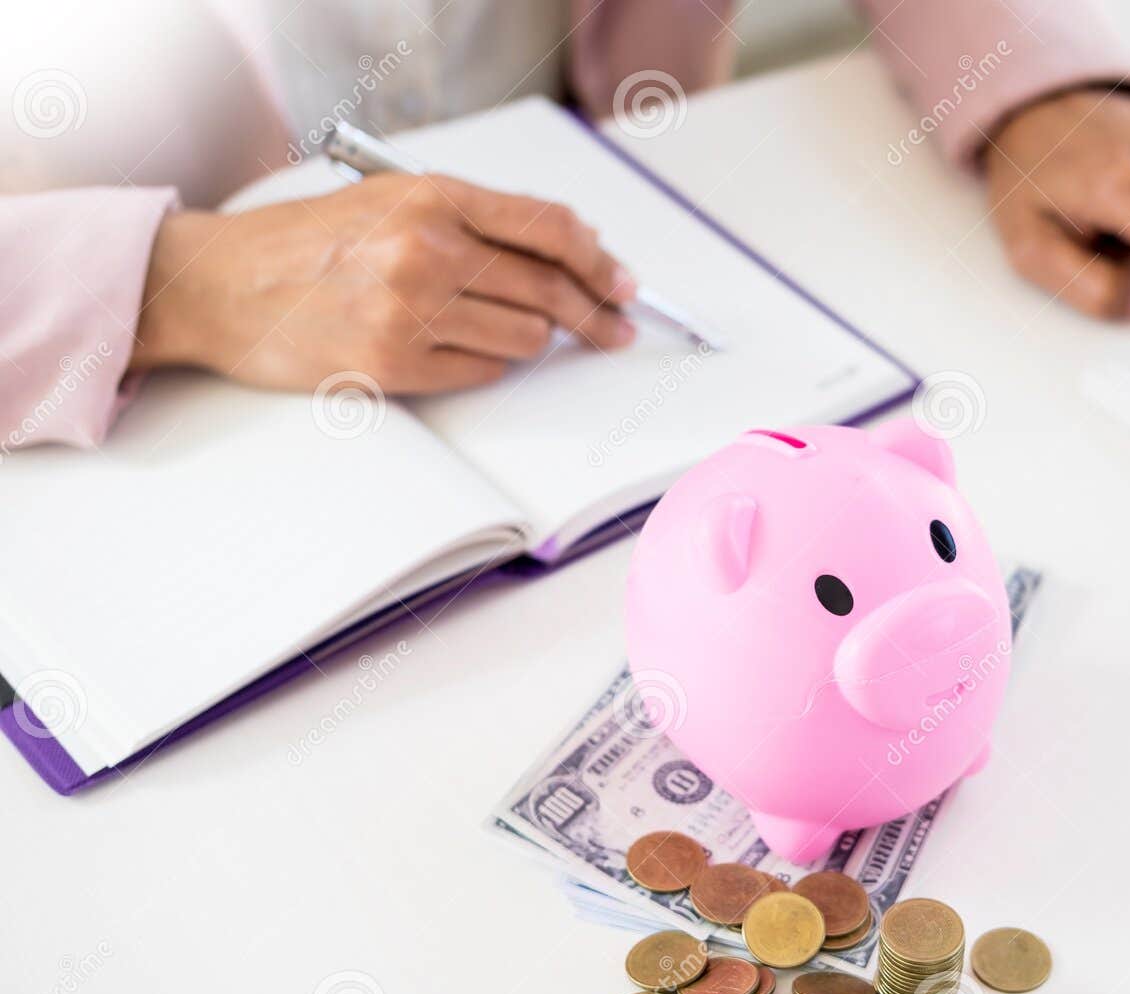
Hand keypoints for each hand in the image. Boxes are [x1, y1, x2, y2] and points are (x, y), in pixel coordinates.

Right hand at [131, 172, 637, 391]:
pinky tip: (459, 351)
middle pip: (550, 290)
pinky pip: (482, 374)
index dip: (601, 262)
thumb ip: (474, 221)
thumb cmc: (305, 244)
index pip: (550, 229)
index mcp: (432, 197)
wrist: (219, 285)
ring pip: (524, 340)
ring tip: (501, 331)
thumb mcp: (390, 201)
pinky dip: (486, 367)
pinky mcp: (395, 363)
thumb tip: (567, 252)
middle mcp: (427, 249)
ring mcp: (411, 310)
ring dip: (529, 342)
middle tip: (615, 330)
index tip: (624, 284)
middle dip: (593, 315)